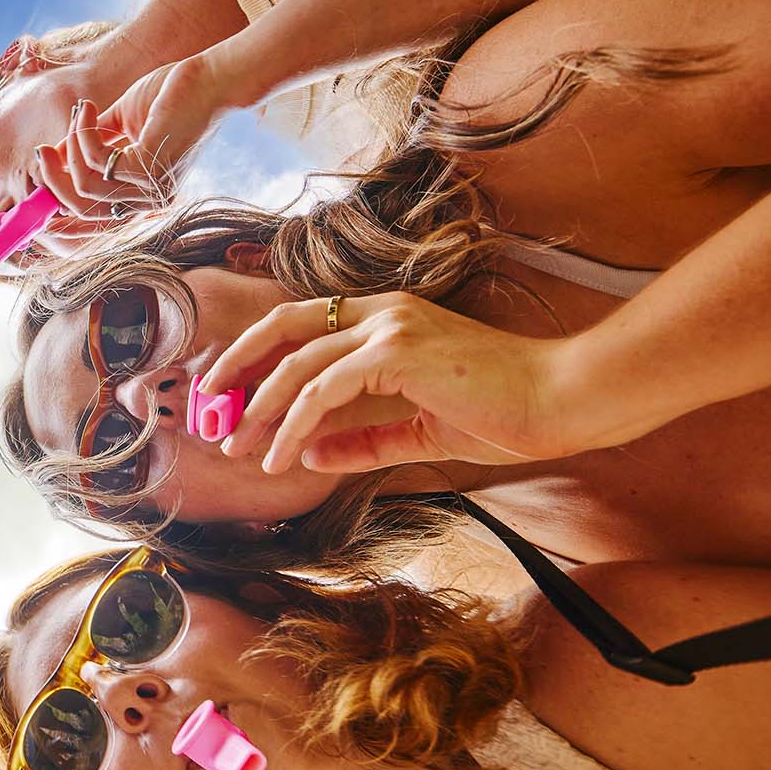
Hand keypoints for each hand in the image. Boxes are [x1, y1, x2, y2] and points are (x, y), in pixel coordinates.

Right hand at [48, 53, 238, 208]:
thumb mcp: (119, 122)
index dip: (58, 200)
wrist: (208, 78)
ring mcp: (150, 189)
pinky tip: (88, 110)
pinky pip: (97, 162)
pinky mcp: (150, 170)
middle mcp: (147, 201)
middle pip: (81, 210)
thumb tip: (50, 155)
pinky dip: (84, 135)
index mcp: (141, 195)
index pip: (91, 217)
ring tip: (79, 115)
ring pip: (85, 187)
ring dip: (71, 147)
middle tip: (43, 148)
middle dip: (54, 178)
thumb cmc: (168, 95)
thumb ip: (89, 142)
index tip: (40, 172)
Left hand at [205, 293, 585, 473]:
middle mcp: (383, 312)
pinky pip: (324, 389)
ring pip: (297, 363)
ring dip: (260, 409)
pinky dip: (296, 422)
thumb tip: (312, 457)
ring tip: (239, 448)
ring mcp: (389, 327)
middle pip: (283, 326)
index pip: (303, 323)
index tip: (227, 387)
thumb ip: (365, 439)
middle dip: (236, 363)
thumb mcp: (422, 430)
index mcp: (388, 320)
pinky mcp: (398, 352)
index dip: (258, 351)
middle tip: (206, 405)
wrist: (564, 401)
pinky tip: (284, 456)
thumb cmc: (506, 413)